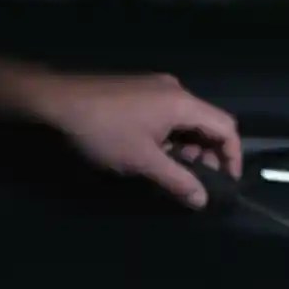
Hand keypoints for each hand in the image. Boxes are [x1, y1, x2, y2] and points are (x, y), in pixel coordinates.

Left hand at [27, 72, 241, 208]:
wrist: (56, 100)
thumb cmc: (104, 130)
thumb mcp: (143, 161)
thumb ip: (178, 181)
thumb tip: (202, 200)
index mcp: (183, 103)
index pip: (226, 128)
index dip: (232, 156)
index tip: (225, 181)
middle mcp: (176, 90)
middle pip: (209, 123)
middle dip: (207, 154)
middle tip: (192, 178)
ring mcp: (157, 87)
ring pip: (188, 120)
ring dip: (187, 146)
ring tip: (169, 168)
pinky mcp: (140, 90)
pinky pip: (170, 114)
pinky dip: (171, 135)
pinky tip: (152, 151)